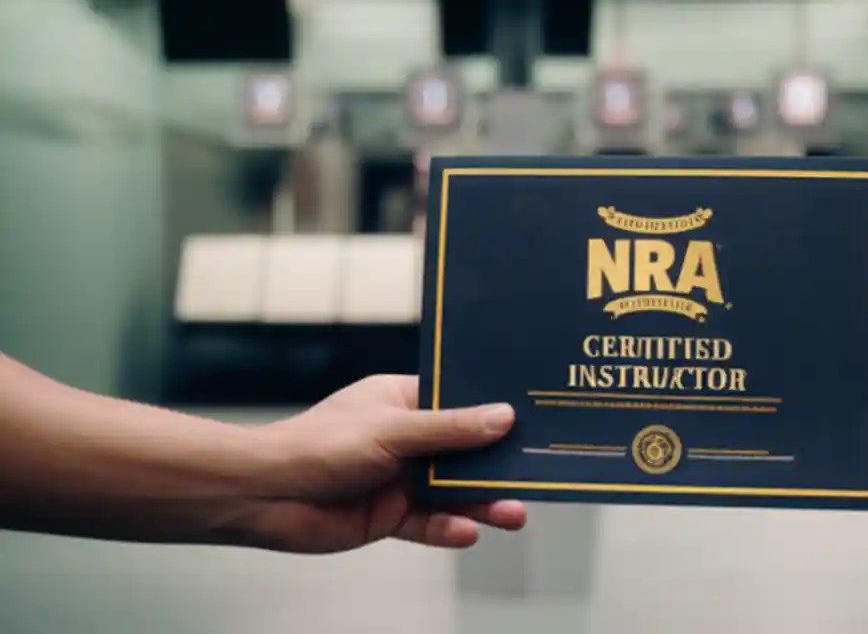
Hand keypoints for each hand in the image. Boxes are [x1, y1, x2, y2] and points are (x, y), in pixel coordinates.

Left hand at [242, 375, 525, 553]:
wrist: (266, 496)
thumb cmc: (319, 445)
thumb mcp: (394, 430)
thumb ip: (450, 429)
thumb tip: (504, 417)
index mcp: (403, 401)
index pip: (459, 401)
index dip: (493, 409)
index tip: (533, 416)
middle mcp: (406, 438)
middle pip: (464, 451)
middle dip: (497, 465)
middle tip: (536, 472)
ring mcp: (399, 479)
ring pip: (452, 491)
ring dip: (483, 502)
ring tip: (514, 513)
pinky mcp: (390, 516)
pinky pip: (430, 523)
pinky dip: (450, 528)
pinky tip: (469, 532)